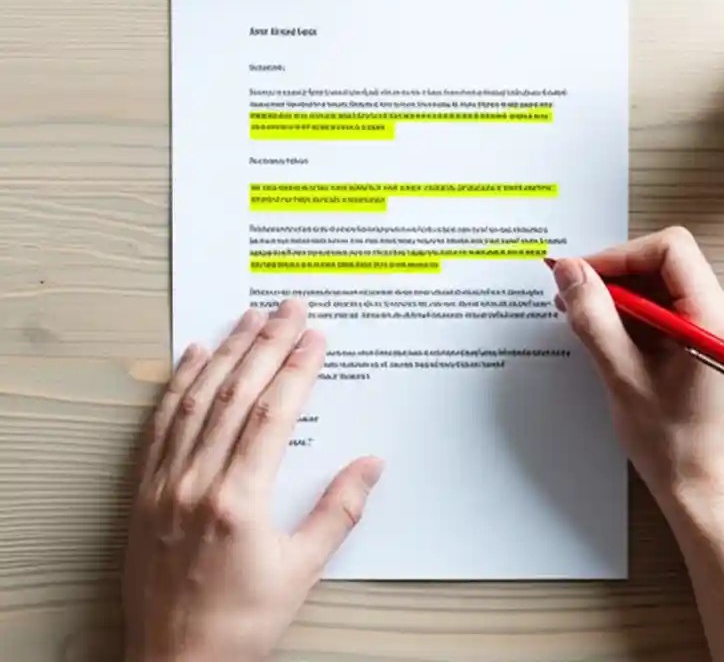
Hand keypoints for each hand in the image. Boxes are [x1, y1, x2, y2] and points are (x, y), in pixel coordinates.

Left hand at [124, 300, 382, 661]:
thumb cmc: (240, 624)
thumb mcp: (302, 571)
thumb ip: (338, 511)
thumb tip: (370, 464)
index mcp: (239, 501)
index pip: (273, 414)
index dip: (296, 368)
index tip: (314, 337)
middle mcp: (196, 484)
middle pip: (235, 395)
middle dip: (265, 345)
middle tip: (287, 309)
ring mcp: (164, 486)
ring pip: (195, 401)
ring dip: (224, 354)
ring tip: (246, 319)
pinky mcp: (143, 495)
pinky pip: (160, 426)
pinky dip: (177, 386)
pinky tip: (192, 359)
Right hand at [552, 227, 723, 505]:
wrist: (705, 488)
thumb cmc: (673, 444)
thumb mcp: (622, 376)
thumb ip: (594, 317)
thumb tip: (571, 272)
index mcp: (717, 320)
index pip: (671, 250)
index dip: (621, 255)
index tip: (584, 275)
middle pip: (671, 266)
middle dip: (619, 277)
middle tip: (576, 298)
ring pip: (672, 288)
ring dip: (629, 299)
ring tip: (590, 322)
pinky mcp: (722, 344)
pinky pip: (680, 310)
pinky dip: (645, 317)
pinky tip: (617, 340)